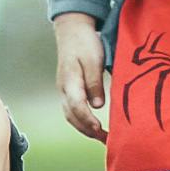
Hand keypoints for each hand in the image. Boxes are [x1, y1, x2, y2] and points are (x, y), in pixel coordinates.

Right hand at [54, 16, 107, 142]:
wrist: (72, 30)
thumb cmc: (84, 42)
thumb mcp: (93, 59)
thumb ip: (94, 83)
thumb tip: (98, 105)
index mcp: (69, 81)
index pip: (77, 107)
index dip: (88, 120)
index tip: (100, 129)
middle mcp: (63, 89)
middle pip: (72, 116)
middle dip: (87, 130)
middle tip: (106, 140)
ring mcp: (64, 90)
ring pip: (71, 115)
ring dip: (85, 128)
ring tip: (102, 137)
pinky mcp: (68, 89)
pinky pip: (72, 110)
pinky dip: (82, 121)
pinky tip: (93, 125)